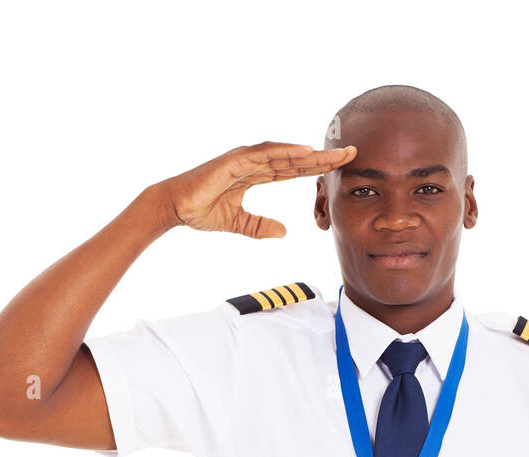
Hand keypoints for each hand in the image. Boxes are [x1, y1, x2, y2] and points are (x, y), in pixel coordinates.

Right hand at [159, 140, 356, 238]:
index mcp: (256, 174)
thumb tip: (283, 233)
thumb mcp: (238, 223)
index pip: (293, 170)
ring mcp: (245, 159)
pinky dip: (284, 151)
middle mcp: (254, 162)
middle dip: (323, 157)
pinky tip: (304, 151)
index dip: (317, 168)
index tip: (340, 167)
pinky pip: (264, 154)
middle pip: (295, 158)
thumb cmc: (201, 211)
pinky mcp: (234, 160)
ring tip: (335, 154)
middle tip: (351, 153)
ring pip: (284, 153)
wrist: (176, 206)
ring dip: (310, 152)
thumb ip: (260, 226)